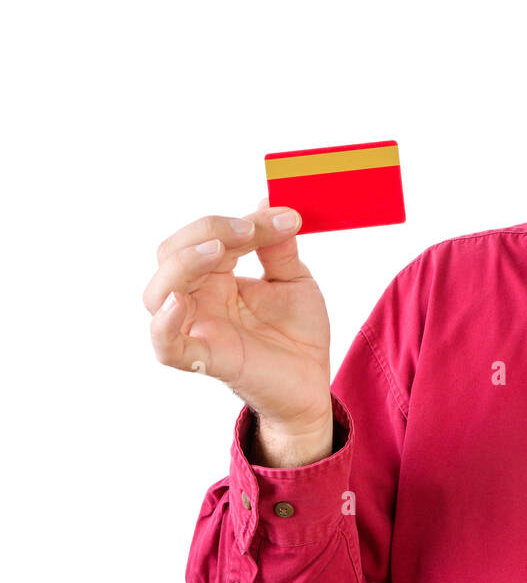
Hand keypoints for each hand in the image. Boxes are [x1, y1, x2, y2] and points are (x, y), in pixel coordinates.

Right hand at [143, 197, 332, 443]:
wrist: (313, 381)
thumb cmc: (297, 333)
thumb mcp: (294, 280)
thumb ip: (279, 246)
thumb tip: (269, 201)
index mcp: (216, 276)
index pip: (206, 237)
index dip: (235, 222)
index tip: (285, 218)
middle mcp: (198, 299)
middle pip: (171, 255)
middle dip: (206, 232)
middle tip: (247, 228)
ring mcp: (197, 328)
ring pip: (157, 293)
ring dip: (181, 265)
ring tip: (215, 252)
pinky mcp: (204, 358)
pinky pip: (166, 345)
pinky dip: (163, 323)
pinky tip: (179, 302)